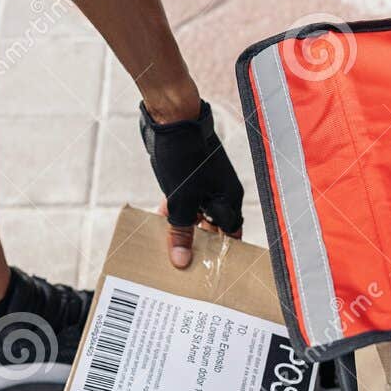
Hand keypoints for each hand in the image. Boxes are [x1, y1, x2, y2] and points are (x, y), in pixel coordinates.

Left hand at [140, 99, 244, 267]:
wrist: (173, 120)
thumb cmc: (185, 159)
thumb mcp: (181, 202)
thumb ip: (181, 233)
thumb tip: (181, 261)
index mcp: (229, 199)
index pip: (231, 235)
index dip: (221, 253)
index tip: (210, 270)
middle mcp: (221, 191)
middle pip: (213, 225)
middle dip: (199, 243)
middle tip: (184, 264)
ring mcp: (206, 182)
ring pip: (197, 213)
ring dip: (184, 227)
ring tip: (169, 247)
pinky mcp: (191, 174)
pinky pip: (186, 200)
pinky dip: (175, 211)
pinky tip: (160, 221)